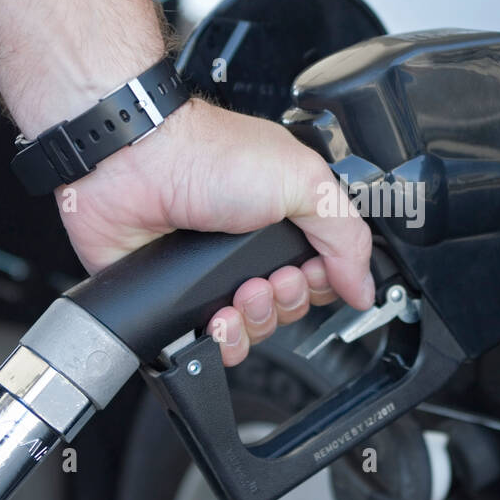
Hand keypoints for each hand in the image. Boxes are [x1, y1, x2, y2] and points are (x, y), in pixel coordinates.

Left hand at [57, 98, 373, 365]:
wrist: (134, 163)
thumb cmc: (207, 155)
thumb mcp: (303, 181)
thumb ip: (346, 235)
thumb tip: (364, 286)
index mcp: (283, 218)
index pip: (322, 274)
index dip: (323, 284)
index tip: (311, 272)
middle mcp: (248, 248)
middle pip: (290, 308)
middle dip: (286, 301)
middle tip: (270, 278)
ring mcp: (210, 275)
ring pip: (254, 331)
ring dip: (256, 320)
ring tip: (241, 292)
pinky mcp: (176, 299)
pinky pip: (210, 345)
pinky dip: (221, 341)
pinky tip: (217, 318)